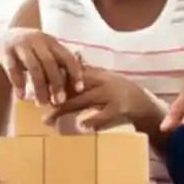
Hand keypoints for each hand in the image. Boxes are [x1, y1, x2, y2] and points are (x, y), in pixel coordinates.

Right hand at [0, 28, 83, 105]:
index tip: (79, 89)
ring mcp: (20, 44)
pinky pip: (13, 69)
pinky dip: (19, 84)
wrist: (2, 37)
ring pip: (33, 68)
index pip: (67, 57)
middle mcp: (37, 40)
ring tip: (41, 103)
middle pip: (50, 63)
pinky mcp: (5, 51)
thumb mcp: (46, 51)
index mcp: (51, 41)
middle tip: (59, 102)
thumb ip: (59, 63)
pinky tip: (21, 97)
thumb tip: (78, 87)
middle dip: (56, 84)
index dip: (75, 73)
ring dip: (39, 87)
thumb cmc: (31, 51)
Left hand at [44, 66, 162, 132]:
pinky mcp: (119, 108)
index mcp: (98, 74)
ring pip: (83, 101)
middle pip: (74, 87)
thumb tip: (73, 57)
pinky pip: (102, 116)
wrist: (143, 103)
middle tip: (40, 105)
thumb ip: (89, 71)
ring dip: (64, 110)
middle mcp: (103, 81)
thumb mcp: (105, 77)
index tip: (39, 87)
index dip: (55, 80)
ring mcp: (111, 95)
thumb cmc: (120, 91)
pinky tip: (82, 126)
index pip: (73, 74)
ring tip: (49, 119)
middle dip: (55, 96)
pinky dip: (91, 121)